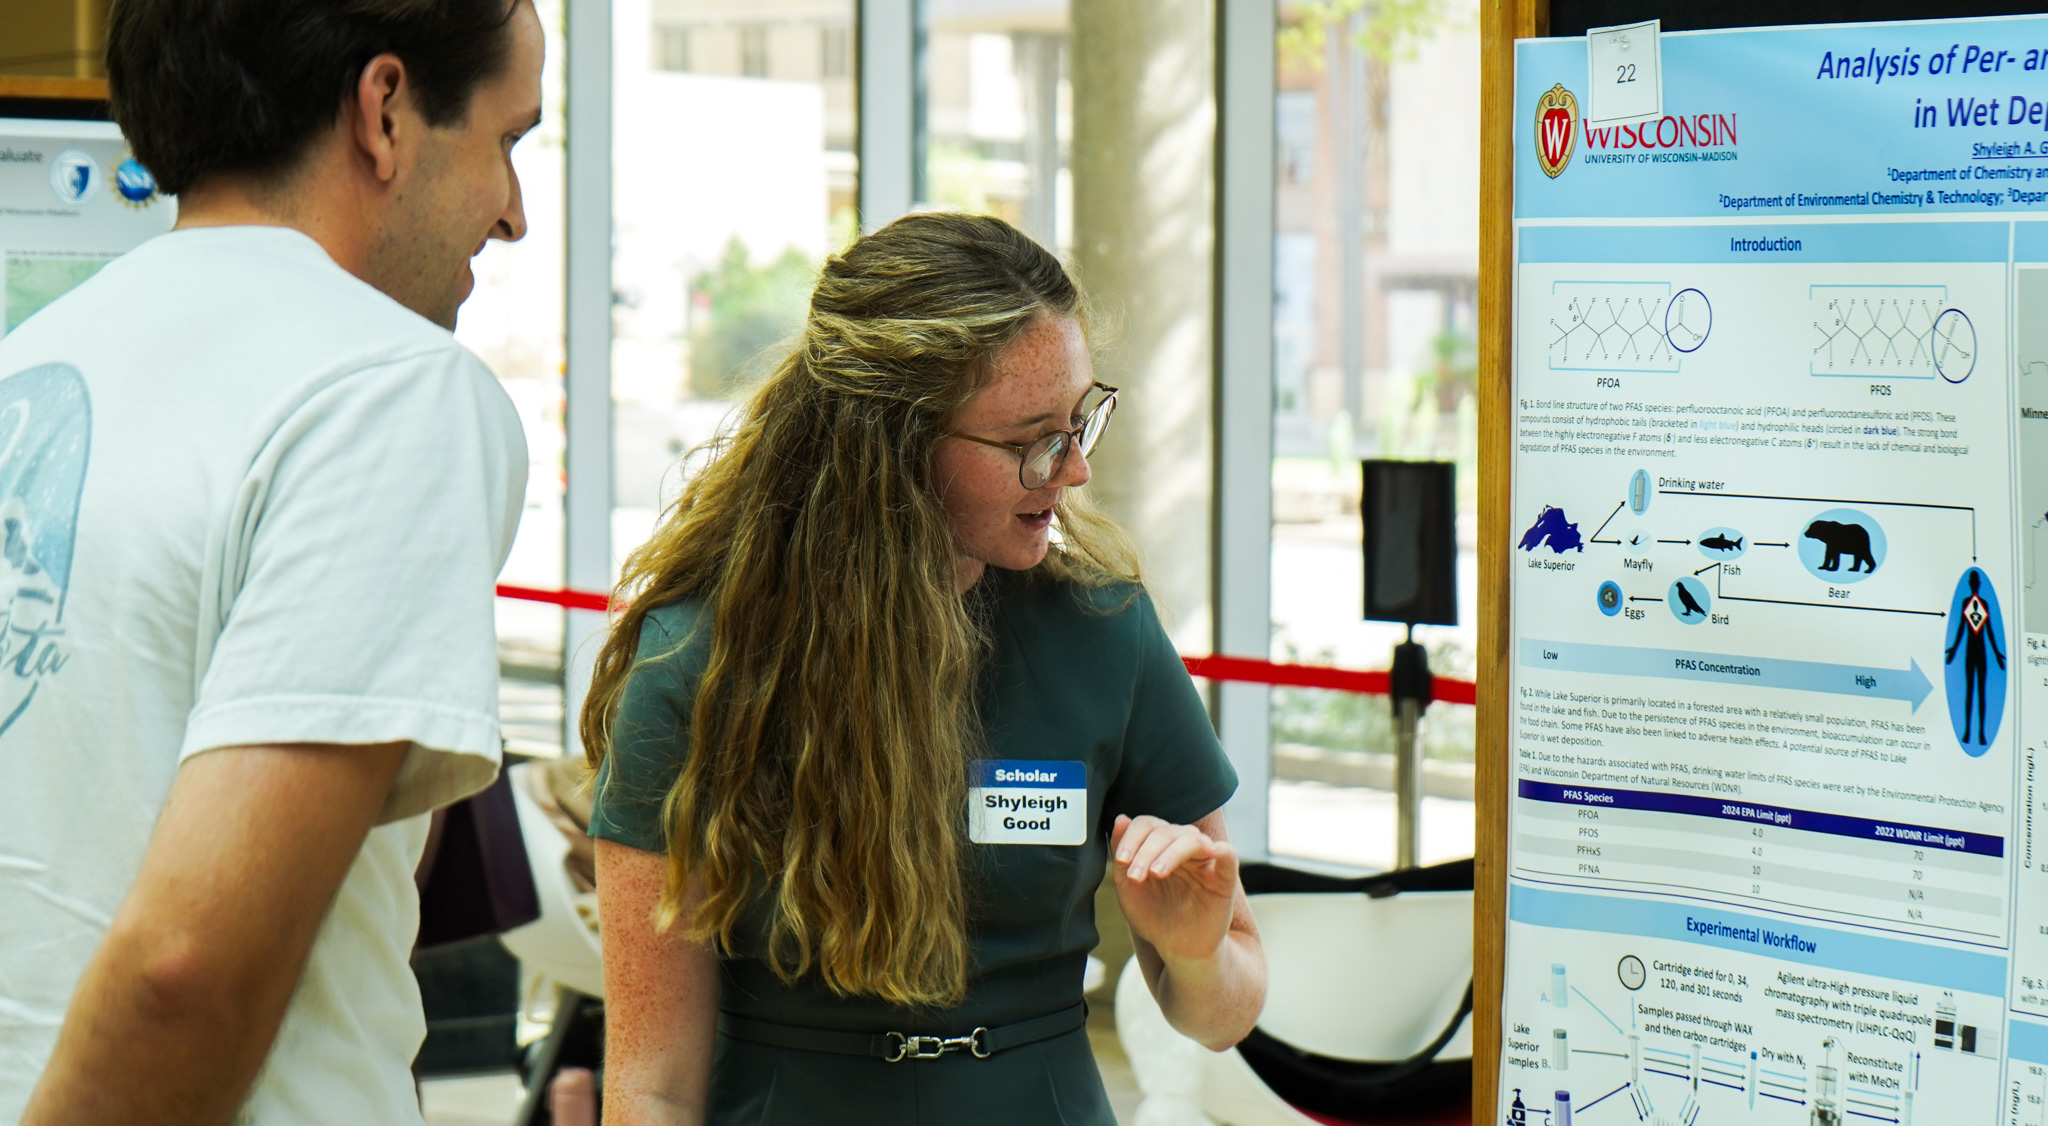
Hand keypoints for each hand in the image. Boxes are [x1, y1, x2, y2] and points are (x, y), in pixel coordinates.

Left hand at [1109, 814, 1237, 966]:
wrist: (1177, 949)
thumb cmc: (1153, 916)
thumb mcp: (1129, 887)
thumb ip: (1122, 853)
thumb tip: (1120, 818)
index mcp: (1160, 845)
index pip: (1147, 825)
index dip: (1132, 837)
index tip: (1121, 861)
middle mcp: (1183, 847)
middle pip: (1166, 831)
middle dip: (1146, 851)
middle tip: (1136, 876)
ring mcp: (1205, 860)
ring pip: (1191, 839)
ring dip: (1170, 853)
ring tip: (1156, 873)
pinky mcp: (1224, 878)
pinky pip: (1228, 854)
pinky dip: (1222, 849)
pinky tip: (1211, 852)